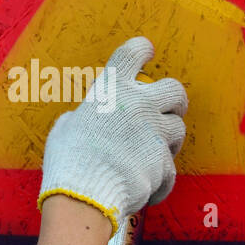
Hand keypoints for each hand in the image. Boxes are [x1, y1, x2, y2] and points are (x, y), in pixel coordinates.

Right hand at [36, 36, 187, 237]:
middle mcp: (139, 105)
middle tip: (171, 108)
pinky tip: (144, 187)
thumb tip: (81, 120)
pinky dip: (158, 180)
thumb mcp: (65, 127)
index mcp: (112, 91)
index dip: (142, 49)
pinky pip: (169, 170)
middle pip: (175, 90)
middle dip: (176, 100)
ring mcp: (155, 134)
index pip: (132, 54)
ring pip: (178, 129)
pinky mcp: (163, 163)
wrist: (84, 194)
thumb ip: (81, 117)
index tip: (148, 50)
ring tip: (152, 153)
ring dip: (168, 140)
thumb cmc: (68, 160)